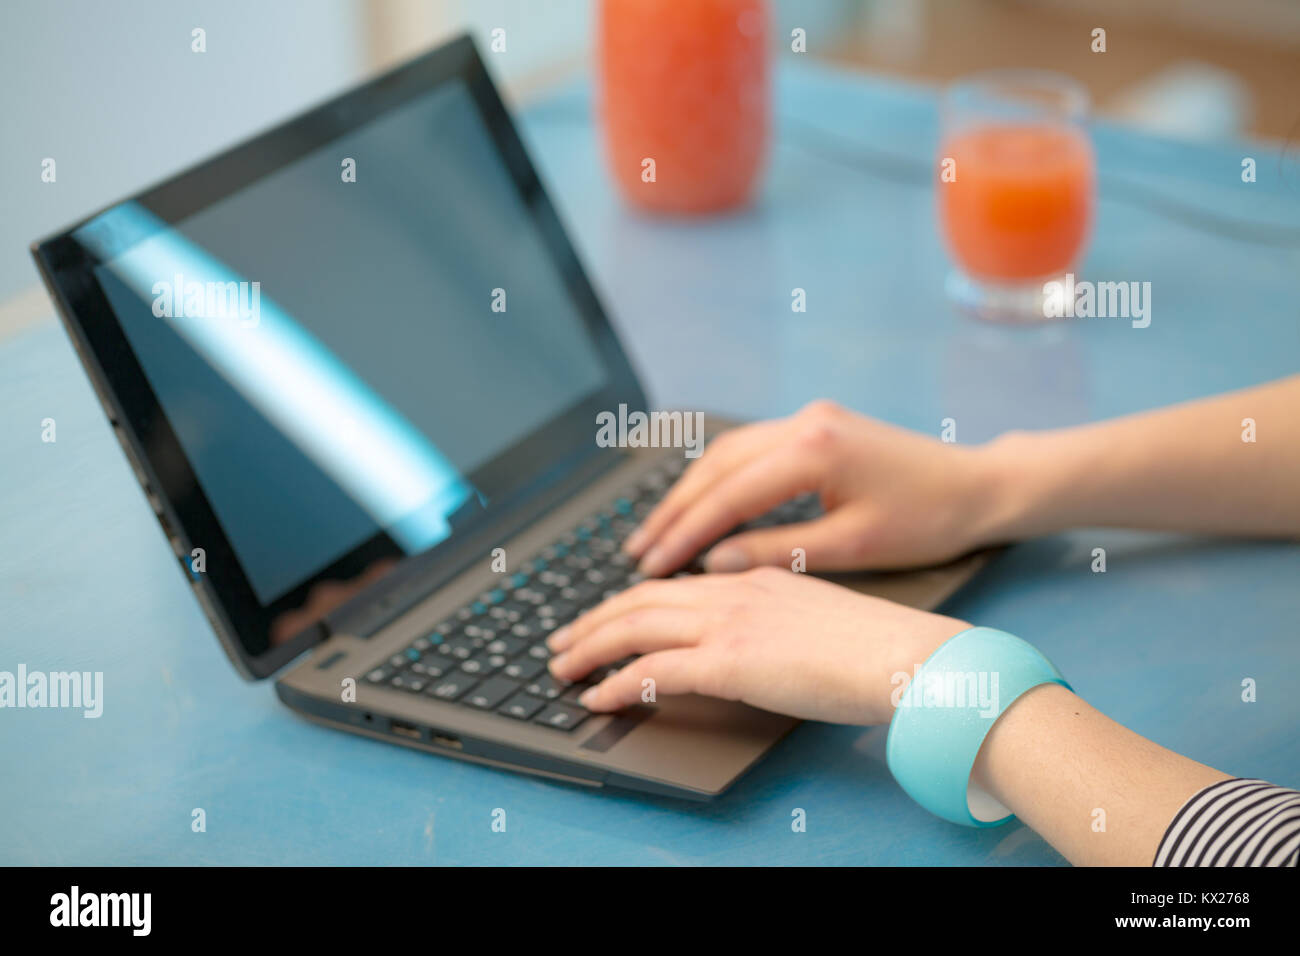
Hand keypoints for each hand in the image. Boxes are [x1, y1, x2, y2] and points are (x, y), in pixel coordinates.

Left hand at [546, 567, 968, 724]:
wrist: (908, 655)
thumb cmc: (879, 646)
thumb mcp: (816, 618)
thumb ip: (775, 620)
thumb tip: (751, 644)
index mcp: (755, 577)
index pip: (675, 585)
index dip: (629, 601)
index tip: (604, 616)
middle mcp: (734, 591)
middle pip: (641, 599)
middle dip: (593, 620)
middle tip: (562, 640)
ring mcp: (730, 623)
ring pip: (635, 626)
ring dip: (591, 647)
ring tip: (561, 667)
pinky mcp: (731, 661)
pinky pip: (655, 670)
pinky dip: (619, 683)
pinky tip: (599, 697)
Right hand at [623, 400, 1004, 577]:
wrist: (979, 486)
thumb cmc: (927, 522)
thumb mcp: (851, 548)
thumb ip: (775, 552)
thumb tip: (713, 564)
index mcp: (813, 450)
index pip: (727, 495)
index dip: (684, 533)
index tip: (651, 564)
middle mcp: (804, 423)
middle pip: (715, 465)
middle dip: (673, 510)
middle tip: (638, 551)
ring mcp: (809, 418)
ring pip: (727, 452)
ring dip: (690, 492)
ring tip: (658, 533)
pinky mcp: (816, 425)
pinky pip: (750, 449)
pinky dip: (718, 479)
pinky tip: (700, 505)